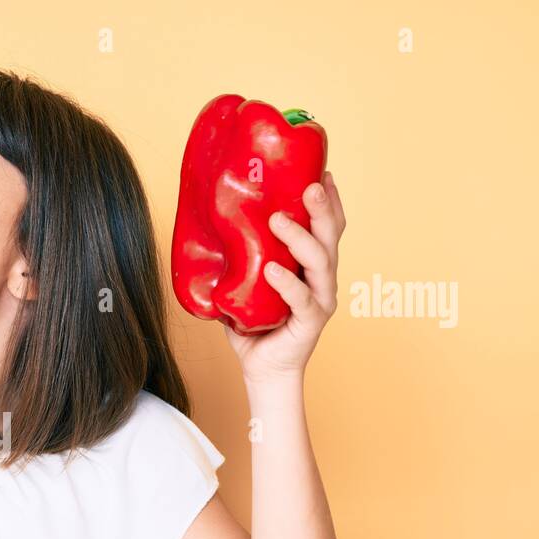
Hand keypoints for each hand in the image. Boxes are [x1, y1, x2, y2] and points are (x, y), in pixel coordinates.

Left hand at [226, 170, 345, 383]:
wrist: (262, 368)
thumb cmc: (255, 323)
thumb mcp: (246, 281)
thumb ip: (238, 256)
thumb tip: (206, 225)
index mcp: (311, 263)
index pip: (327, 225)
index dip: (329, 199)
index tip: (321, 171)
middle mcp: (322, 277)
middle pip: (331, 235)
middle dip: (322, 208)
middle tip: (309, 185)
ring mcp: (320, 298)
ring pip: (320, 261)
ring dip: (300, 237)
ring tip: (279, 220)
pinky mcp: (310, 322)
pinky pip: (302, 299)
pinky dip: (287, 283)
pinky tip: (272, 269)